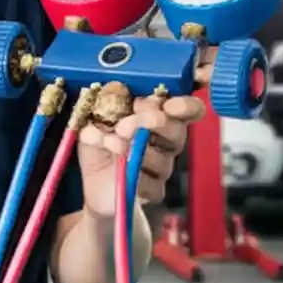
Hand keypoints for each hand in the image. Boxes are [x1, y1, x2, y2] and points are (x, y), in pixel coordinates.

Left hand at [75, 48, 215, 219]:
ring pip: (161, 158)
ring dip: (132, 148)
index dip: (184, 105)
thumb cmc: (101, 147)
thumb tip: (113, 91)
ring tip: (111, 144)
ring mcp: (163, 168)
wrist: (94, 184)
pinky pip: (149, 183)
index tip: (166, 104)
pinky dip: (129, 171)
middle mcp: (166, 142)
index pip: (188, 110)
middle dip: (150, 123)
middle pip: (177, 131)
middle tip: (124, 125)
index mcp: (159, 118)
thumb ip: (107, 104)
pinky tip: (114, 164)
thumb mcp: (97, 120)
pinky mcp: (154, 191)